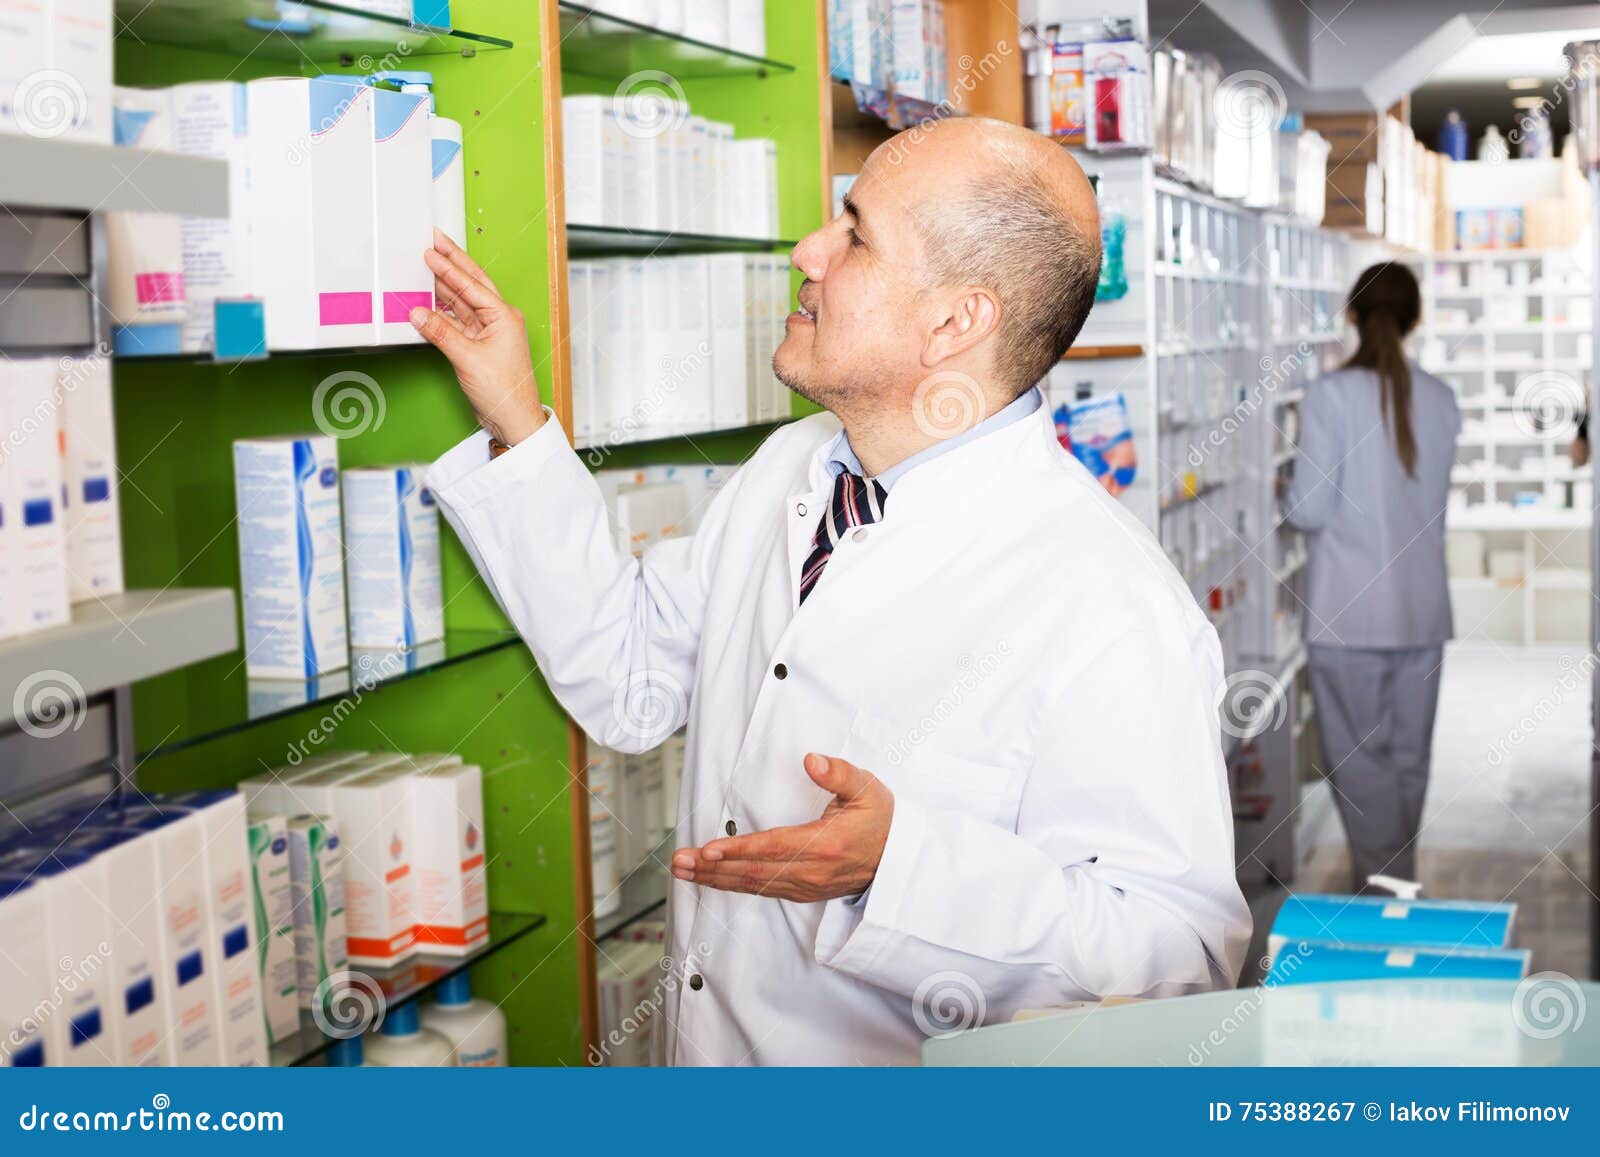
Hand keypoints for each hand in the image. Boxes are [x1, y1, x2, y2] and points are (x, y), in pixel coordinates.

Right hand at [410, 229, 546, 445]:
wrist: (513, 419)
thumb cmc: (504, 391)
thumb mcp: (468, 359)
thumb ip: (441, 333)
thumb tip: (418, 313)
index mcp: (504, 316)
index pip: (471, 285)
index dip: (449, 267)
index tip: (430, 251)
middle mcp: (498, 319)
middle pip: (470, 284)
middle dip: (452, 262)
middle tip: (434, 241)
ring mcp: (489, 332)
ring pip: (462, 301)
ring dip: (444, 286)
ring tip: (425, 266)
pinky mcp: (478, 345)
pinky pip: (456, 320)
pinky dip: (441, 311)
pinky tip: (427, 301)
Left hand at [670, 754, 892, 902]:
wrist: (899, 860)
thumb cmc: (881, 821)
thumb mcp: (867, 789)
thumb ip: (839, 773)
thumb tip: (811, 760)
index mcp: (825, 844)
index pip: (774, 848)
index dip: (740, 850)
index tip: (710, 849)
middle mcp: (812, 870)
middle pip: (754, 871)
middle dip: (713, 867)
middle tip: (680, 861)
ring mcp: (806, 885)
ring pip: (754, 884)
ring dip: (716, 879)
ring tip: (685, 871)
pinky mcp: (803, 891)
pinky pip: (762, 890)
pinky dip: (733, 885)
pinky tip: (714, 879)